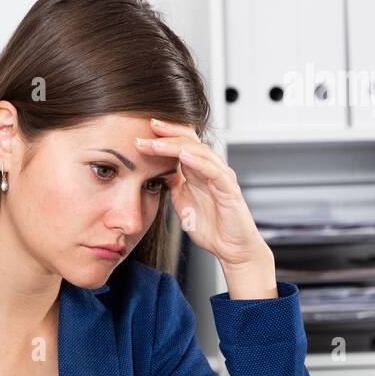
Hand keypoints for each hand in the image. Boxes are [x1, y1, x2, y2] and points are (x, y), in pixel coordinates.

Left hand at [135, 117, 269, 270]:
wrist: (231, 248)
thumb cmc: (210, 225)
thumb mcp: (181, 200)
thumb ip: (172, 183)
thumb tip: (154, 170)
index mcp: (198, 170)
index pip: (182, 143)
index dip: (165, 134)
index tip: (143, 129)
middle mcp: (211, 169)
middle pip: (190, 141)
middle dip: (168, 134)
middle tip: (147, 127)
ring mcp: (221, 177)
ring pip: (200, 152)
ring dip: (176, 146)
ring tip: (156, 142)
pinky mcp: (229, 190)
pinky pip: (214, 171)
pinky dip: (198, 162)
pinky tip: (184, 156)